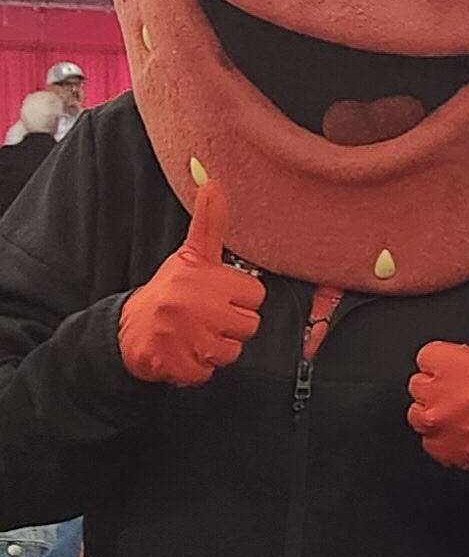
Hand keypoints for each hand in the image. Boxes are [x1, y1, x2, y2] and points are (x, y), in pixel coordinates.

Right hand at [118, 181, 264, 385]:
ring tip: (194, 336)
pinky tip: (182, 354)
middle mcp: (191, 304)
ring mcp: (180, 335)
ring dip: (215, 351)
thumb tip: (213, 182)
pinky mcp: (171, 363)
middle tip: (205, 319)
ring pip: (231, 353)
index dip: (240, 300)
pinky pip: (206, 374)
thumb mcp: (190, 255)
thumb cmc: (169, 291)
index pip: (255, 295)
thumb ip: (209, 223)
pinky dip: (196, 370)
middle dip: (231, 328)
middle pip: (249, 326)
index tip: (218, 298)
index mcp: (201, 277)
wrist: (125, 330)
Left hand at [407, 279, 468, 470]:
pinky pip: (430, 439)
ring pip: (421, 412)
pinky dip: (444, 437)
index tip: (466, 369)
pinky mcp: (438, 449)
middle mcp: (435, 394)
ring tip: (468, 412)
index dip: (449, 361)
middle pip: (420, 383)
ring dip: (439, 411)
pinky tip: (466, 430)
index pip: (427, 356)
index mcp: (447, 365)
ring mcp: (435, 424)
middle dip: (442, 385)